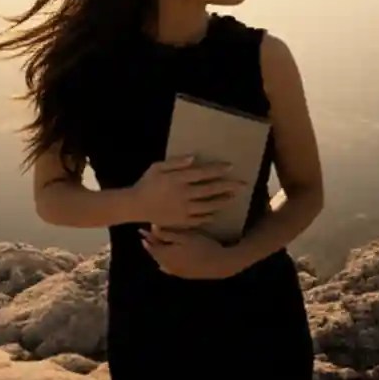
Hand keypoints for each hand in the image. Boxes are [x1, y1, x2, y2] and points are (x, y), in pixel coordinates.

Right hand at [132, 155, 248, 227]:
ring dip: (223, 200)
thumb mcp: (157, 167)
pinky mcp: (182, 221)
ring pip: (208, 205)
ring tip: (234, 197)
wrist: (135, 206)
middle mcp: (184, 195)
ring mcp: (184, 210)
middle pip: (210, 190)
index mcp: (178, 180)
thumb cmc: (147, 183)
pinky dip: (211, 214)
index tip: (230, 166)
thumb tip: (194, 158)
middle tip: (242, 184)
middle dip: (227, 186)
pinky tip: (218, 211)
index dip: (217, 170)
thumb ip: (175, 162)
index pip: (202, 173)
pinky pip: (200, 219)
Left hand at [139, 225, 240, 279]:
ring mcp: (176, 272)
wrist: (220, 264)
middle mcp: (168, 265)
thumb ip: (168, 233)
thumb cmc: (203, 246)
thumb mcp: (185, 236)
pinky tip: (164, 262)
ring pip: (161, 262)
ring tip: (155, 246)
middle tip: (146, 236)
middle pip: (155, 255)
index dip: (147, 237)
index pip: (151, 245)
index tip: (142, 229)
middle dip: (150, 245)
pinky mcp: (184, 275)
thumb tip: (153, 228)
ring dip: (157, 254)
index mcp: (166, 255)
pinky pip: (169, 269)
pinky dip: (164, 263)